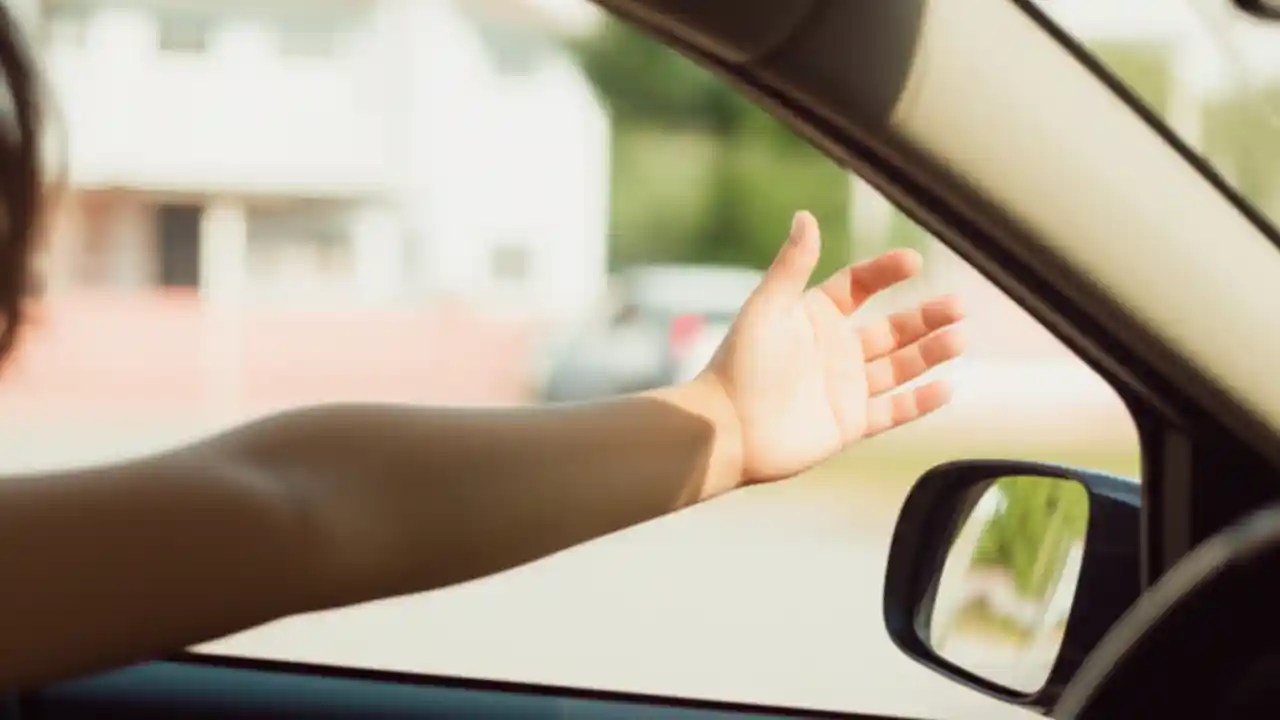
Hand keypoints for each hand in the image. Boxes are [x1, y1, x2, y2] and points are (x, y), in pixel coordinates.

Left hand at [695, 211, 964, 495]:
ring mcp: (844, 388)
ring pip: (899, 366)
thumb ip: (792, 264)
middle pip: (891, 328)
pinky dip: (920, 401)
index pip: (859, 286)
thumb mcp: (768, 307)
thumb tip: (805, 215)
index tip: (913, 262)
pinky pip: (893, 410)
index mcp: (814, 317)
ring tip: (960, 337)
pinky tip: (947, 386)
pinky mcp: (849, 424)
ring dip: (930, 352)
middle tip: (958, 305)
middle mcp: (834, 350)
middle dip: (925, 317)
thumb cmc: (741, 365)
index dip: (885, 272)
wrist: (727, 430)